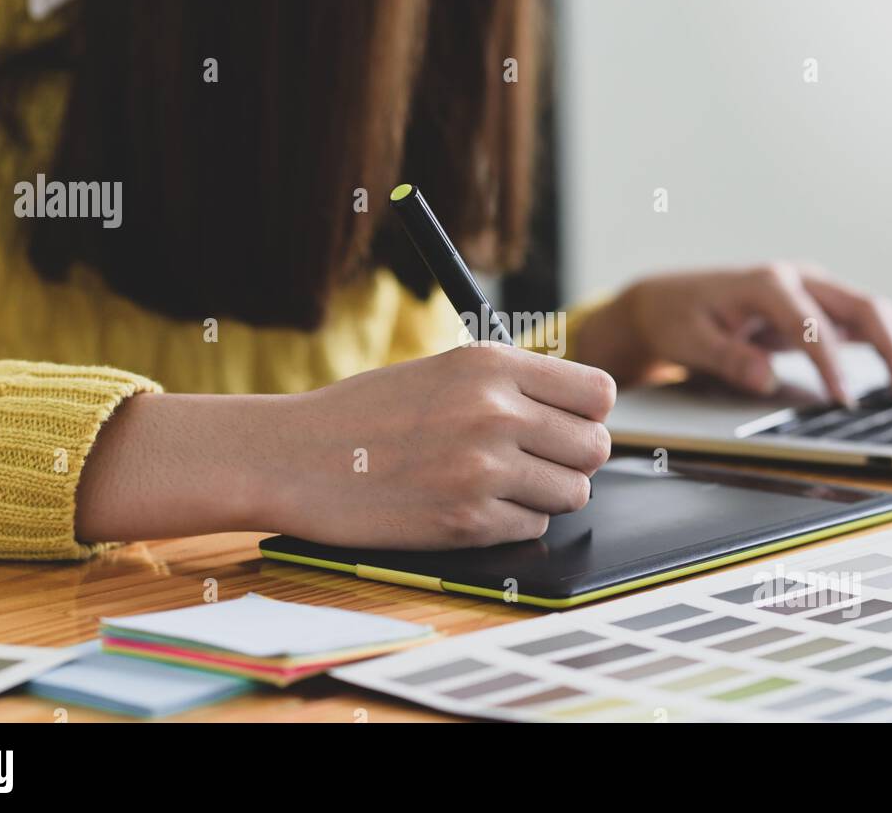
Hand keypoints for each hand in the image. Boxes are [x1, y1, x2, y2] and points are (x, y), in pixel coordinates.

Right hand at [76, 344, 615, 549]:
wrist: (294, 457)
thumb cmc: (363, 413)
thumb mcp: (442, 370)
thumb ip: (510, 384)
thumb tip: (581, 412)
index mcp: (491, 364)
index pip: (598, 394)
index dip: (587, 414)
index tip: (566, 424)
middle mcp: (496, 412)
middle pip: (594, 447)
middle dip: (571, 459)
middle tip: (534, 462)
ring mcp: (483, 469)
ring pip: (572, 493)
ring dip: (544, 494)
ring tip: (499, 484)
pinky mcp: (468, 522)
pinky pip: (533, 527)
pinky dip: (512, 522)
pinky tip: (472, 506)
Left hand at [573, 263, 891, 406]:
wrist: (669, 300)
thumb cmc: (677, 318)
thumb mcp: (690, 341)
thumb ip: (728, 358)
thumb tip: (765, 378)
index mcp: (766, 283)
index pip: (811, 324)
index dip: (831, 363)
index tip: (846, 400)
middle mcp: (798, 278)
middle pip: (862, 306)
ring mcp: (813, 289)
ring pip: (873, 311)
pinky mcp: (819, 305)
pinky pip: (864, 323)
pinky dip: (890, 347)